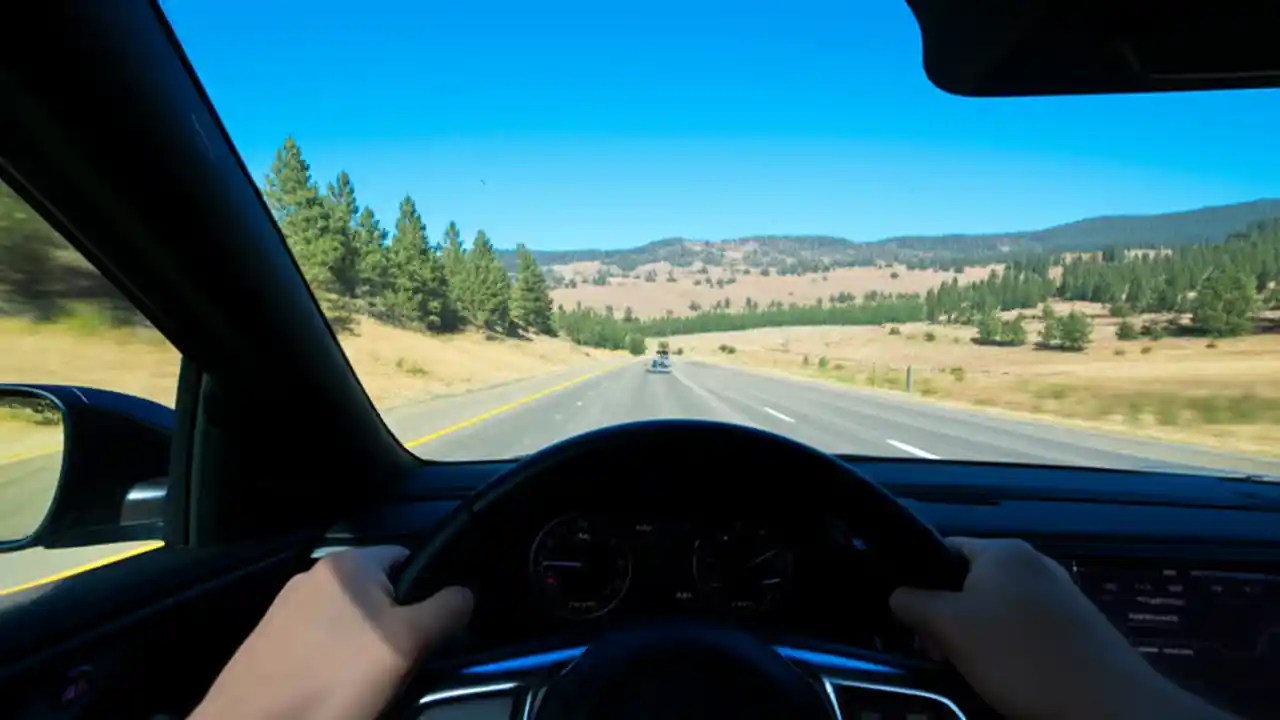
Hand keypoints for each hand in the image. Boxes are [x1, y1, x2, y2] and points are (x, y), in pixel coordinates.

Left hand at [192, 546, 472, 719]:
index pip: (407, 559)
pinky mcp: (270, 643)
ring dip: (363, 649)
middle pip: (378, 595)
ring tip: (364, 684)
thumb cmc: (334, 680)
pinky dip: (333, 664)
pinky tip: (334, 690)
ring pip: (349, 624)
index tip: (429, 632)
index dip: (428, 593)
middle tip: (398, 665)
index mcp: (347, 563)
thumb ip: (445, 611)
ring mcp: (286, 610)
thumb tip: (466, 593)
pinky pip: (320, 645)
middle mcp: (312, 576)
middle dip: (394, 627)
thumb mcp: (407, 645)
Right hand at [890, 538, 1229, 719]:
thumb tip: (897, 595)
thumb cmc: (1019, 656)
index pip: (944, 548)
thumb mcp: (950, 628)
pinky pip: (1027, 628)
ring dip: (976, 636)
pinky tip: (1006, 675)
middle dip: (947, 615)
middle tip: (934, 651)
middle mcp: (1034, 562)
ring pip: (998, 608)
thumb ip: (913, 604)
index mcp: (1003, 550)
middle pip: (971, 581)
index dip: (919, 580)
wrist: (1106, 704)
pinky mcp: (1077, 627)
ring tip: (968, 667)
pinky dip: (1008, 647)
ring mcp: (1061, 594)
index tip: (908, 619)